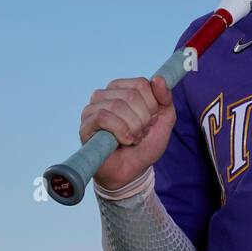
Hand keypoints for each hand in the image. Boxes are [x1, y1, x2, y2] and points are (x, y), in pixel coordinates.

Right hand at [80, 75, 177, 189]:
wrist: (132, 172)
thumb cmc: (145, 145)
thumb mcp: (164, 121)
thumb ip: (165, 99)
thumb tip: (157, 79)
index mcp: (121, 89)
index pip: (141, 84)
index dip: (152, 105)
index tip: (150, 121)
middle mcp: (104, 95)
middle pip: (131, 95)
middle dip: (143, 119)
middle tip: (141, 133)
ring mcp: (92, 109)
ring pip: (118, 105)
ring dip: (133, 127)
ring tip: (133, 139)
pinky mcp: (86, 125)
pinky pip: (103, 117)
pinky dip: (120, 131)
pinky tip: (124, 141)